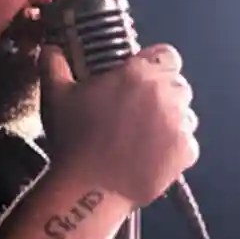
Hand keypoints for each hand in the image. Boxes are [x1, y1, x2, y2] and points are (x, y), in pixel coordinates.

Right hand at [38, 43, 198, 207]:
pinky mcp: (186, 151)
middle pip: (178, 85)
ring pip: (187, 114)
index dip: (157, 65)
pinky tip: (153, 156)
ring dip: (172, 120)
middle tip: (141, 111)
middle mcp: (164, 94)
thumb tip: (50, 49)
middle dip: (164, 94)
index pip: (167, 55)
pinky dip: (175, 148)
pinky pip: (189, 143)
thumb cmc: (73, 140)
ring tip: (147, 136)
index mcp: (137, 73)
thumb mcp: (57, 97)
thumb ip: (54, 66)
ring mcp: (179, 124)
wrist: (89, 190)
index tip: (144, 78)